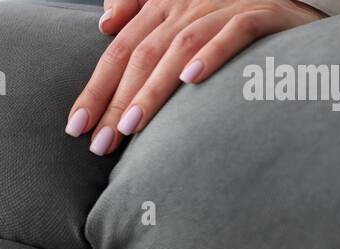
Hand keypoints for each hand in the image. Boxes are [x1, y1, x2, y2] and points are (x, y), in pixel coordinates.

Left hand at [65, 0, 325, 155]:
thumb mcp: (184, 10)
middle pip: (143, 53)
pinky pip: (235, 30)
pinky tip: (192, 80)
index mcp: (164, 6)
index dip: (95, 89)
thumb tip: (105, 24)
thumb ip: (140, 12)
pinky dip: (213, 54)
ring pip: (181, 46)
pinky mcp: (264, 10)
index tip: (75, 129)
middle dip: (117, 100)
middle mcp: (188, 2)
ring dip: (154, 88)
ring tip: (132, 126)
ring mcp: (225, 4)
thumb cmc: (234, 12)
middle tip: (100, 143)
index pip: (120, 52)